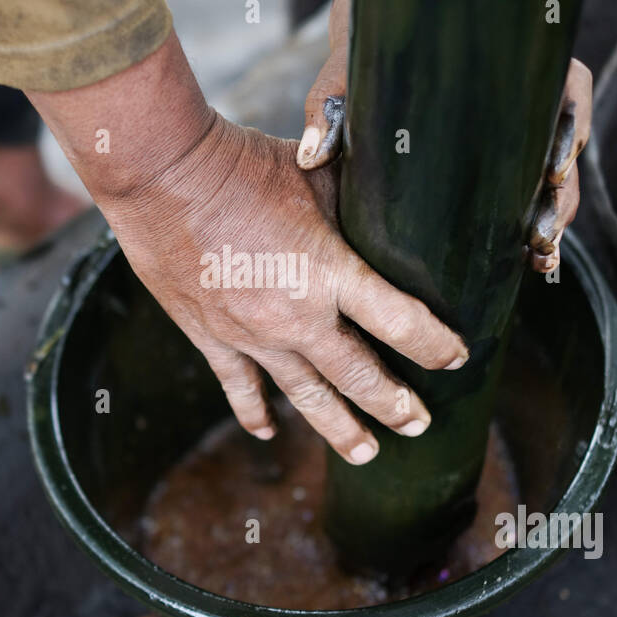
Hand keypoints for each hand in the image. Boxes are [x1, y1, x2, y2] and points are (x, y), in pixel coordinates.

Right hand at [104, 114, 467, 463]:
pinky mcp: (211, 337)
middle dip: (394, 405)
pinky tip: (268, 432)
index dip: (435, 344)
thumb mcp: (315, 168)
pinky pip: (239, 387)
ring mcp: (251, 334)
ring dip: (340, 428)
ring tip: (366, 453)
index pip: (400, 323)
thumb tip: (392, 186)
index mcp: (328, 272)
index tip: (455, 357)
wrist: (162, 175)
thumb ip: (357, 189)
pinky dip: (255, 412)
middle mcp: (295, 316)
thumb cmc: (242, 163)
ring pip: (306, 396)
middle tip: (418, 425)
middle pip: (358, 376)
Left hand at [297, 0, 591, 274]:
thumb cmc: (362, 56)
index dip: (570, 127)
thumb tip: (311, 155)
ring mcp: (517, 131)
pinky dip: (530, 223)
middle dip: (562, 195)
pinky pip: (529, 192)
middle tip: (542, 236)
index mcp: (508, 61)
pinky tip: (528, 261)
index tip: (551, 168)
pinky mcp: (501, 161)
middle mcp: (524, 96)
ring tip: (539, 258)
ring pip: (556, 175)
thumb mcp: (345, 78)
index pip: (567, 87)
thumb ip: (330, 108)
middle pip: (566, 144)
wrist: (365, 51)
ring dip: (554, 216)